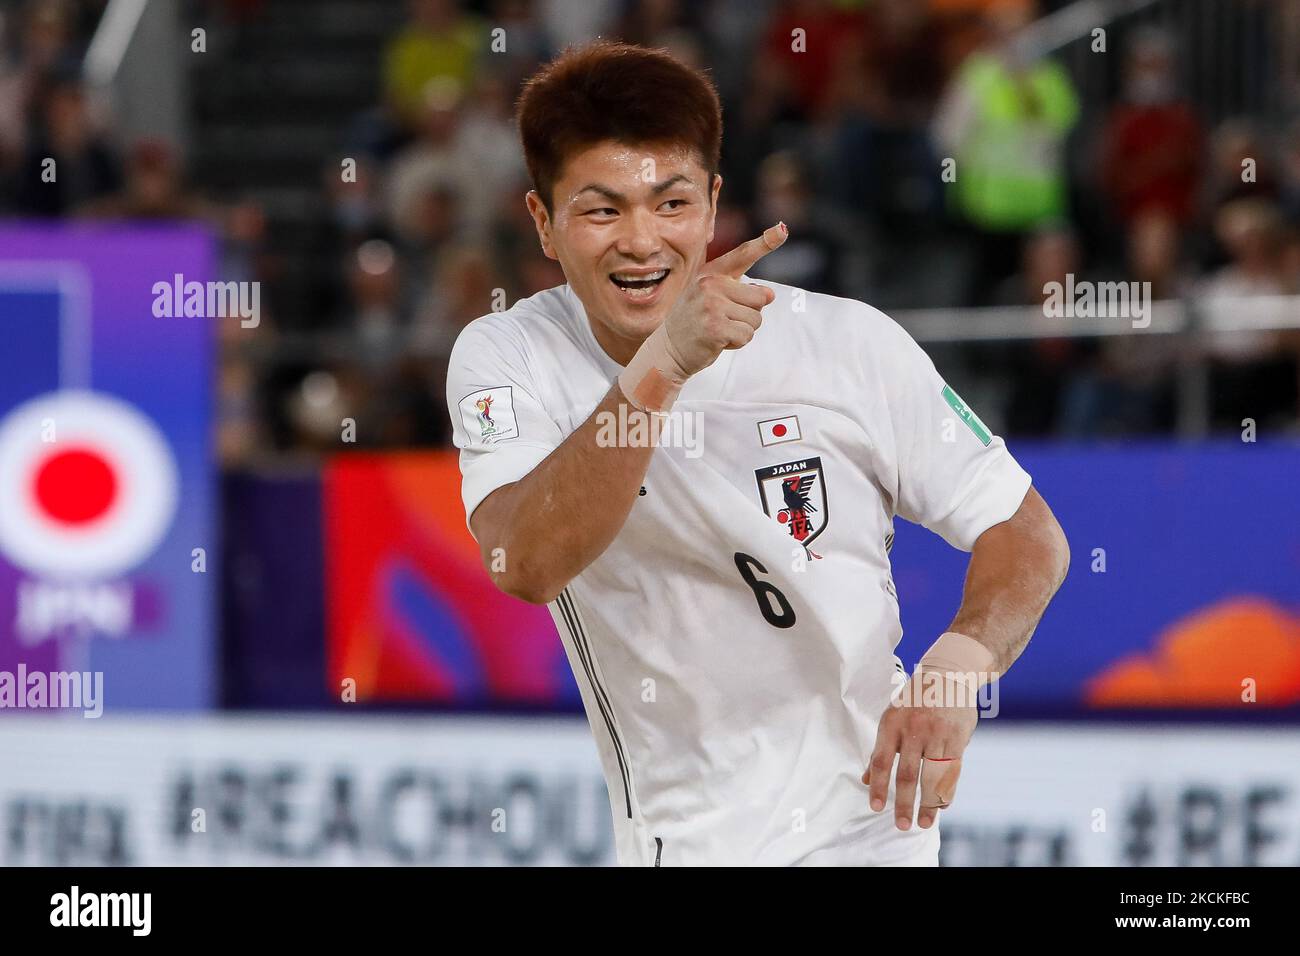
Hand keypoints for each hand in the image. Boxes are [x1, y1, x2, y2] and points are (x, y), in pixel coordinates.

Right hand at [661, 222, 786, 375]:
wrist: (668, 349)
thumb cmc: (695, 323)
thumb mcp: (712, 299)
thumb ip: (741, 292)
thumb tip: (769, 294)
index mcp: (711, 274)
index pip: (743, 255)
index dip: (766, 242)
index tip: (782, 229)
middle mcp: (710, 285)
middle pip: (760, 297)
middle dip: (750, 314)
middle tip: (723, 320)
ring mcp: (712, 305)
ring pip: (756, 319)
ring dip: (743, 330)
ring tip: (719, 331)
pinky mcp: (715, 327)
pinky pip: (747, 335)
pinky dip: (737, 342)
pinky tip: (718, 341)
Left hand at [862, 677, 978, 829]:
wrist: (949, 674)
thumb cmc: (915, 700)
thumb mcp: (893, 717)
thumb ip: (882, 749)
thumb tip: (865, 778)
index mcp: (892, 724)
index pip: (881, 760)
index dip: (877, 785)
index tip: (875, 807)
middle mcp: (914, 730)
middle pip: (907, 774)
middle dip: (903, 803)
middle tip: (901, 825)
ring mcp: (937, 734)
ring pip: (932, 776)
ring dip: (928, 803)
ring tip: (924, 823)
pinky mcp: (958, 738)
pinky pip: (952, 770)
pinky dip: (947, 790)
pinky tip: (942, 805)